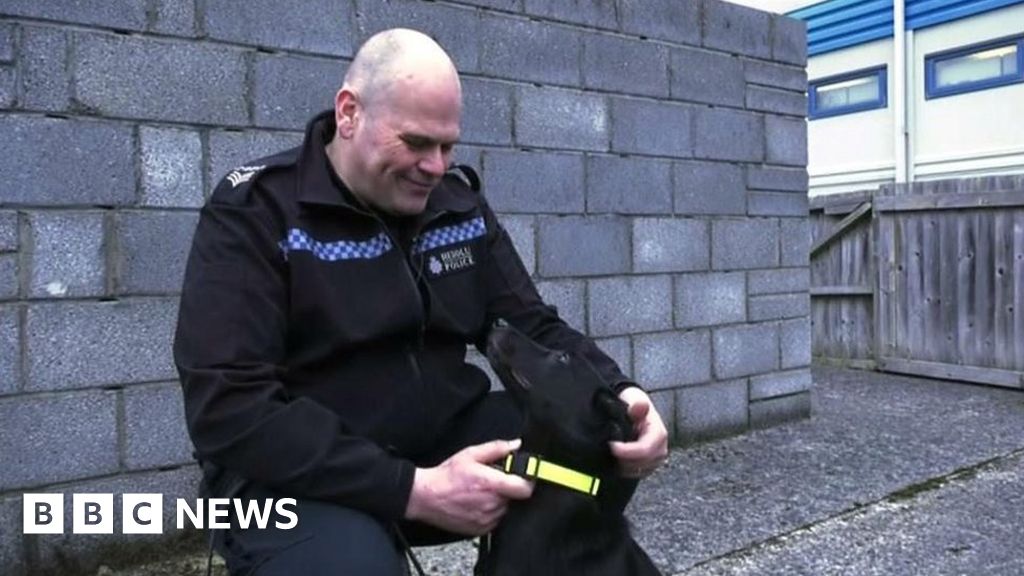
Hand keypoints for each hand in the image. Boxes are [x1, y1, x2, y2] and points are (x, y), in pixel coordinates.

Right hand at [404, 439, 533, 534]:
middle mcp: (492, 505)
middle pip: (515, 498)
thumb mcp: (470, 454)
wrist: (426, 497)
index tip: (522, 475)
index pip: (525, 489)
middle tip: (494, 480)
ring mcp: (487, 520)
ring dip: (500, 500)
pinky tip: (477, 502)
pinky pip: (495, 520)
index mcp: (492, 485)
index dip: (527, 481)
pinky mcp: (481, 530)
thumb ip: (496, 448)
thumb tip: (515, 445)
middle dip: (509, 488)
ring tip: (482, 492)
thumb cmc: (446, 476)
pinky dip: (491, 512)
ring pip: (505, 509)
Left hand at [609, 387, 668, 478]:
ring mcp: (656, 460)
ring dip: (623, 465)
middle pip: (642, 463)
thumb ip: (636, 404)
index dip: (627, 451)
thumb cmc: (634, 404)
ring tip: (611, 454)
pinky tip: (615, 460)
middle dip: (623, 459)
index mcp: (659, 434)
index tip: (611, 445)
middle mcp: (661, 449)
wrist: (635, 409)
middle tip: (608, 450)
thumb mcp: (634, 399)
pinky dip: (624, 470)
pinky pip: (636, 474)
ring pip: (638, 471)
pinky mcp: (648, 467)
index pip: (645, 450)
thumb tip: (640, 405)